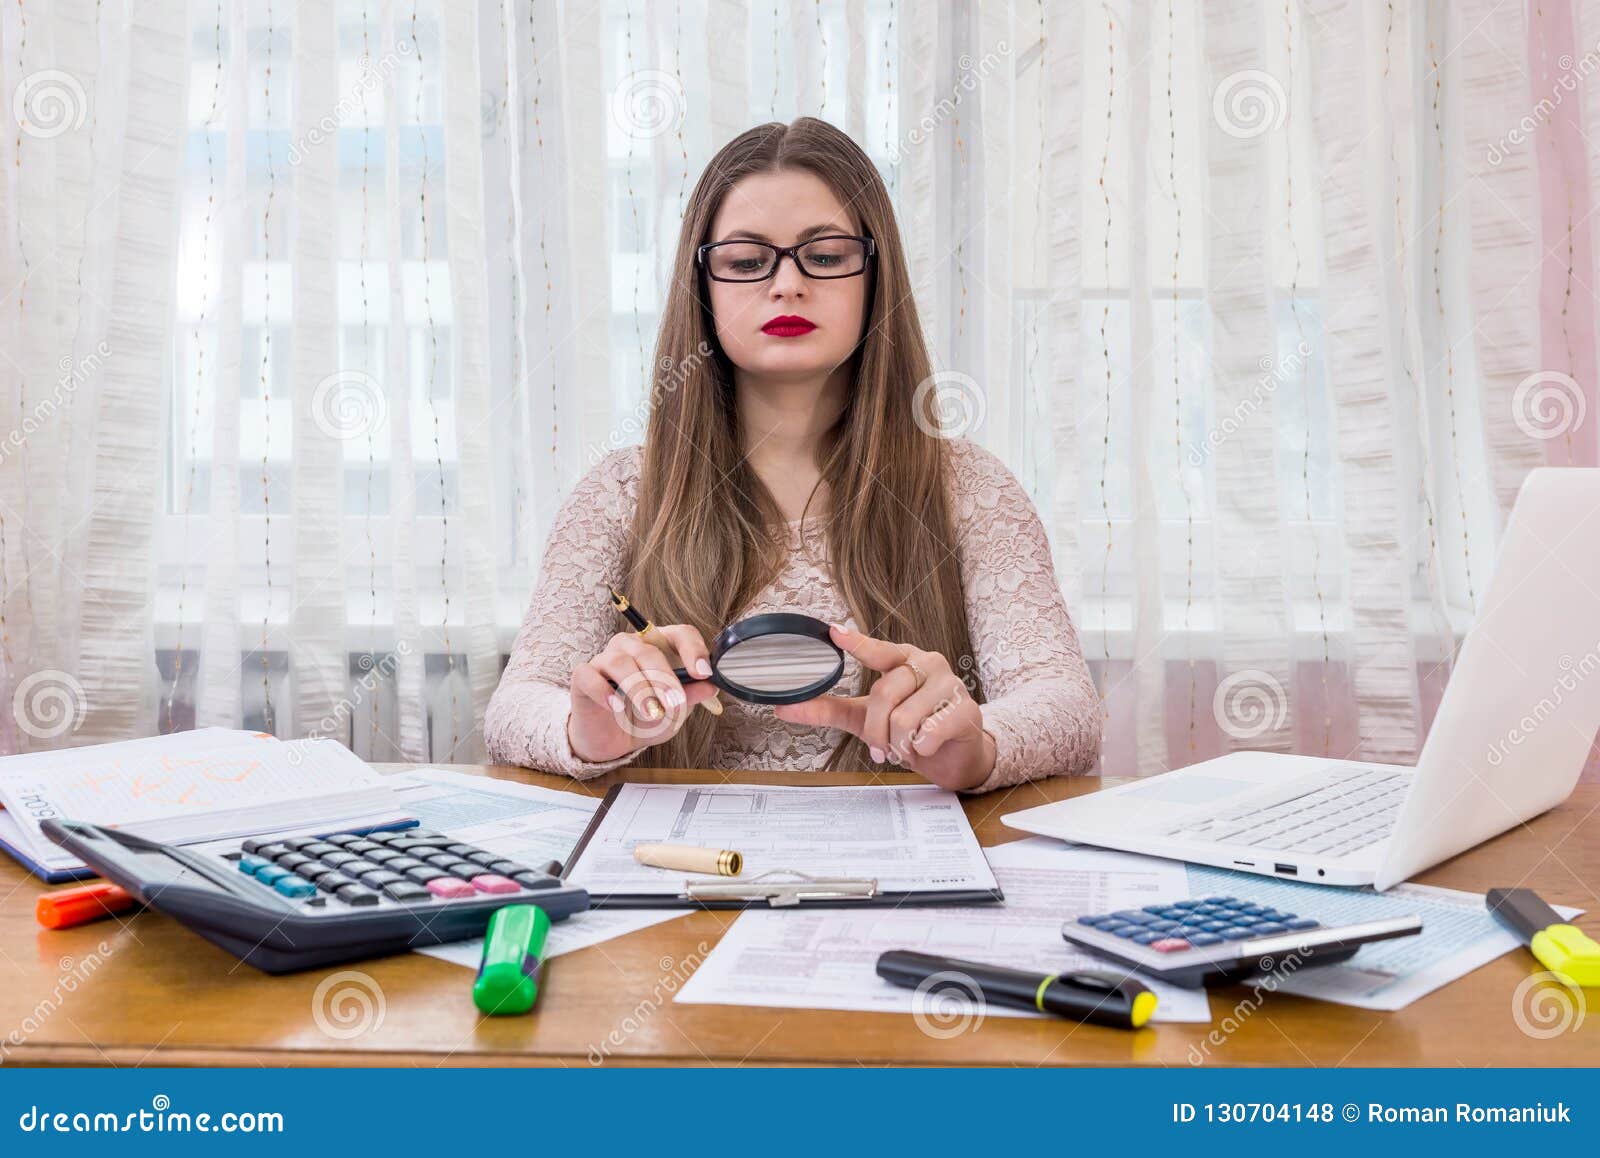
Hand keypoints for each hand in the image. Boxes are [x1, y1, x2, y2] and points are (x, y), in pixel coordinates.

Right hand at [567, 625, 721, 762]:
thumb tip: (711, 686)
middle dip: (664, 678)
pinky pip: (589, 676)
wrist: (613, 740)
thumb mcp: (673, 712)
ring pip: (619, 662)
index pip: (680, 633)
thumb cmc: (645, 718)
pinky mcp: (582, 677)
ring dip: (638, 688)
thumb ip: (690, 696)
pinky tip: (616, 707)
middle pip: (648, 650)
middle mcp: (631, 646)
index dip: (693, 650)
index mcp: (659, 647)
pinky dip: (603, 691)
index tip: (703, 673)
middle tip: (674, 702)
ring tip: (650, 712)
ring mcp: (604, 660)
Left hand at [773, 623, 995, 790]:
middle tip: (881, 748)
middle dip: (876, 730)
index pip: (878, 650)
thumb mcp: (864, 718)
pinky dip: (920, 749)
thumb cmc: (911, 727)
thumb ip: (828, 709)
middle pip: (884, 694)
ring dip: (899, 743)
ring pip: (904, 718)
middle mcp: (927, 664)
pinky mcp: (966, 711)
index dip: (858, 643)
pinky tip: (928, 747)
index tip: (834, 632)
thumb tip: (784, 707)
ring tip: (906, 747)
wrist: (954, 756)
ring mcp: (950, 684)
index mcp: (902, 659)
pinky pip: (928, 733)